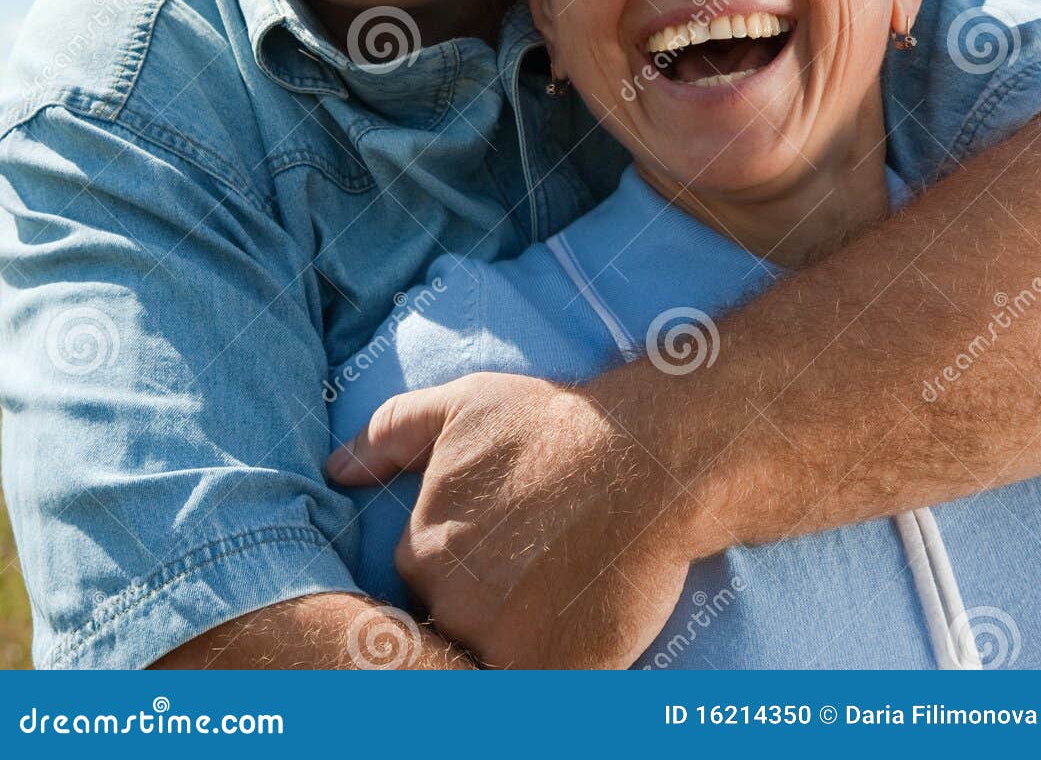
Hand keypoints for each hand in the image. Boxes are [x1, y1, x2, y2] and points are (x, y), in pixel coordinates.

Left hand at [327, 369, 693, 669]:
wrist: (648, 454)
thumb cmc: (556, 423)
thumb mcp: (464, 406)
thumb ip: (391, 434)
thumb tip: (332, 469)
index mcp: (422, 549)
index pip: (424, 584)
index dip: (465, 570)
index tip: (507, 549)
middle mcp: (450, 602)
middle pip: (455, 627)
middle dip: (488, 609)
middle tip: (536, 577)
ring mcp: (501, 642)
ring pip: (490, 660)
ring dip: (515, 640)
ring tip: (555, 605)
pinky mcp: (554, 672)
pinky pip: (531, 693)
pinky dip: (547, 672)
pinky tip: (571, 637)